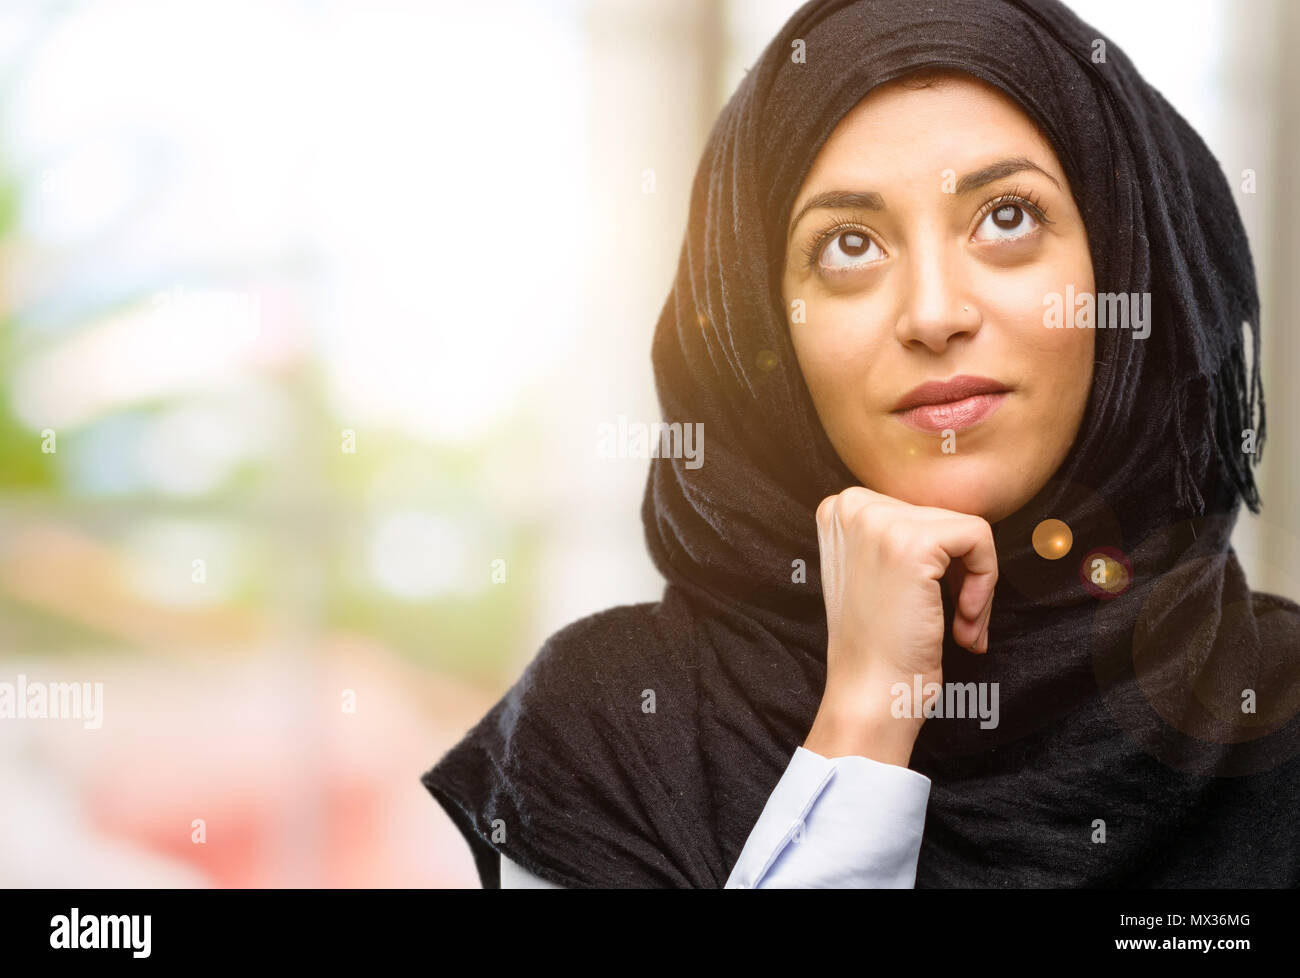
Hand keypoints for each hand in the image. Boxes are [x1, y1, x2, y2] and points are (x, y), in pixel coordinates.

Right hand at [804, 486, 996, 762]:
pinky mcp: (915, 542)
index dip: (939, 561)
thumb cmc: (879, 646)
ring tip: (961, 627)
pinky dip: (986, 584)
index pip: (918, 513)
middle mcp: (852, 506)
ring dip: (977, 585)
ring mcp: (880, 522)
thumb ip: (896, 536)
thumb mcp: (871, 572)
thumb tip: (954, 522)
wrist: (869, 695)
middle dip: (960, 574)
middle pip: (944, 518)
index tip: (932, 601)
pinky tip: (964, 622)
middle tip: (956, 622)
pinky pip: (980, 540)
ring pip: (967, 529)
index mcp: (839, 509)